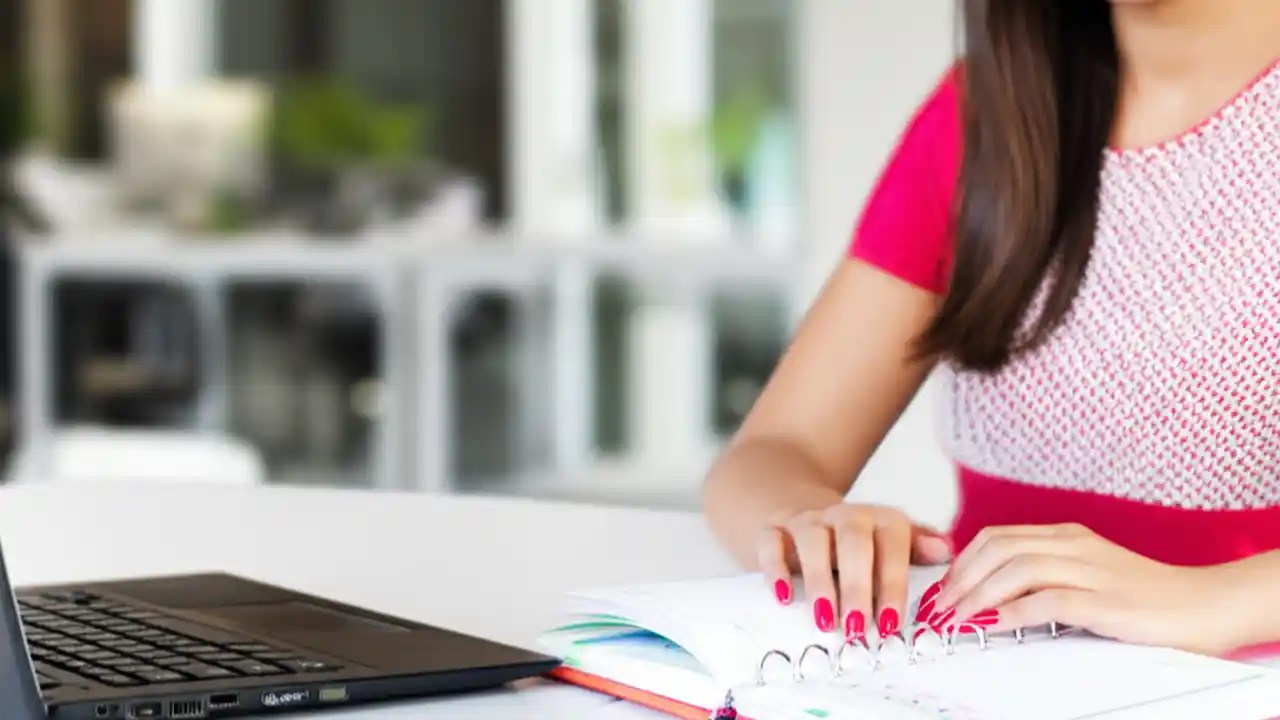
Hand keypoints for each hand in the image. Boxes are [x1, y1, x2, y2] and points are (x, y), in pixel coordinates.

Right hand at [758, 504, 951, 638]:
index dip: (893, 584)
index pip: (892, 544)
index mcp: (880, 519)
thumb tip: (944, 551)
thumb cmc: (860, 547)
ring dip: (819, 581)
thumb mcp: (893, 545)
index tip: (891, 623)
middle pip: (853, 539)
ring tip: (824, 621)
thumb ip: (918, 549)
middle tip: (857, 627)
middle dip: (857, 585)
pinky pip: (770, 542)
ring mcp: (807, 520)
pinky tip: (784, 598)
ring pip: (812, 540)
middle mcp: (844, 515)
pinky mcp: (774, 529)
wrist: (809, 515)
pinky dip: (776, 569)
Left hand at [930, 523, 1234, 654]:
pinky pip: (1049, 600)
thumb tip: (996, 596)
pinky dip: (1015, 612)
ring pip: (1016, 569)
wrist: (1205, 603)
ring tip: (959, 618)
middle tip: (940, 606)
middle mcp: (1074, 546)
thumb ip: (1047, 576)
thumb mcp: (1088, 573)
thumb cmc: (1146, 594)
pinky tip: (997, 625)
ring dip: (979, 595)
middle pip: (998, 548)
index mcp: (1066, 536)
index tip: (943, 587)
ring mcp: (1090, 571)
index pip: (997, 537)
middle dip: (961, 578)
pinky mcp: (1106, 602)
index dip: (962, 562)